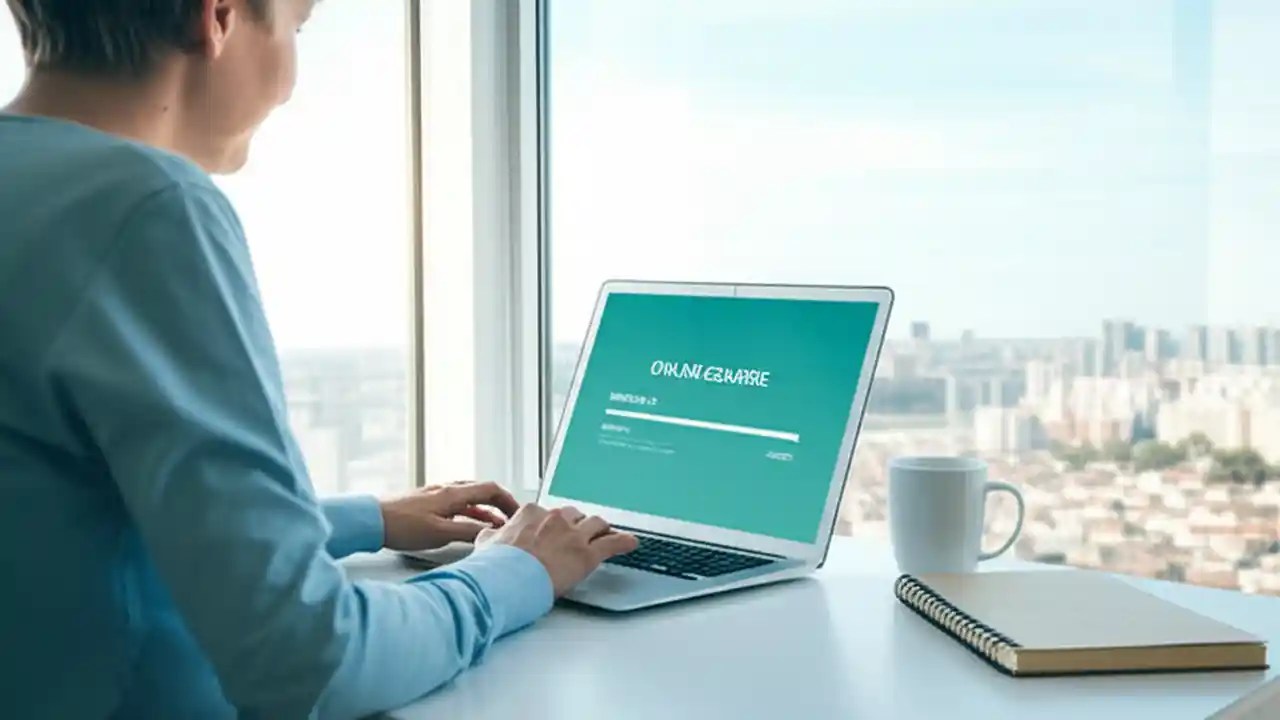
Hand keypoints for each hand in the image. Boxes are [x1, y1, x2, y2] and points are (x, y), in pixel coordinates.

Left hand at [378, 481, 520, 551]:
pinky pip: (456, 504)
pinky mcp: (426, 502)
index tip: (518, 513)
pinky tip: (466, 525)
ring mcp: (436, 494)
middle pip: (482, 491)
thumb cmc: (401, 525)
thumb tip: (490, 533)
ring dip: (485, 510)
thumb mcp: (440, 533)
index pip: (491, 489)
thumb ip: (468, 532)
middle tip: (510, 519)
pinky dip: (469, 512)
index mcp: (453, 493)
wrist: (372, 520)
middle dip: (500, 505)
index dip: (509, 501)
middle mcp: (447, 489)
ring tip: (493, 526)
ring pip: (469, 497)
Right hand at [476, 504, 638, 595]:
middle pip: (575, 515)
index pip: (550, 513)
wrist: (507, 579)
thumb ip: (491, 537)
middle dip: (578, 524)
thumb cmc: (496, 566)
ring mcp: (573, 535)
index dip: (556, 523)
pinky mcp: (587, 554)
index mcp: (531, 513)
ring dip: (601, 529)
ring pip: (596, 524)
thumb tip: (489, 537)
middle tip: (580, 534)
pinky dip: (624, 542)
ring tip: (607, 534)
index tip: (556, 530)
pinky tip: (631, 543)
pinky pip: (613, 543)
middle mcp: (555, 519)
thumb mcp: (486, 544)